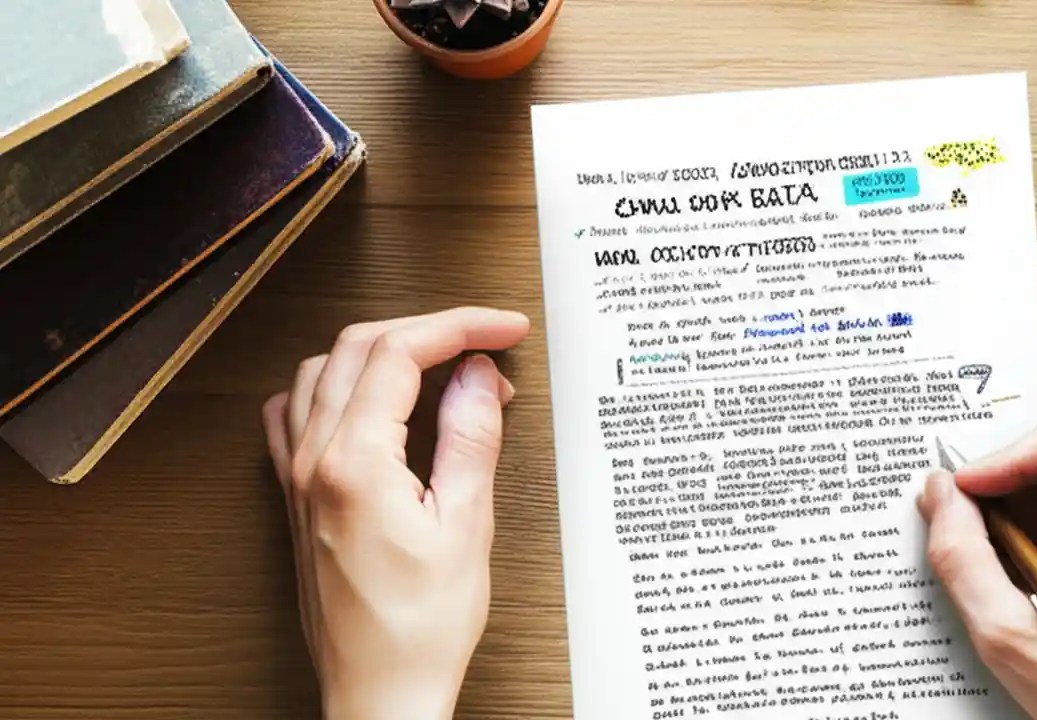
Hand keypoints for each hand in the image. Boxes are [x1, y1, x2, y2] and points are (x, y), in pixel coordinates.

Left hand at [262, 307, 529, 719]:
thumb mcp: (465, 527)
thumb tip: (478, 376)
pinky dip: (334, 385)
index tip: (502, 328)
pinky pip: (295, 412)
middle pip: (359, 346)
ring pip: (323, 370)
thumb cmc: (418, 630)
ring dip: (382, 350)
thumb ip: (469, 438)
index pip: (401, 352)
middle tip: (484, 342)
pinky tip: (367, 400)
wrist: (379, 693)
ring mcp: (296, 477)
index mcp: (353, 463)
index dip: (459, 326)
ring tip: (439, 367)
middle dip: (428, 329)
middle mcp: (312, 461)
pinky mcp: (296, 497)